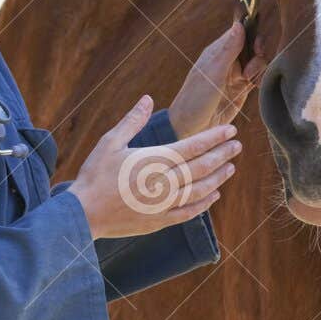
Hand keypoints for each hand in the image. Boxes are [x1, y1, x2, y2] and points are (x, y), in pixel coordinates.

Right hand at [68, 95, 242, 239]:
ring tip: (230, 168)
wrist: (83, 214)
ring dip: (218, 178)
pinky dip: (205, 203)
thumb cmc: (94, 175)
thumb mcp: (110, 142)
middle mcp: (164, 183)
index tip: (231, 130)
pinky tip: (214, 195)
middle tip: (237, 146)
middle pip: (202, 167)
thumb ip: (132, 121)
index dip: (215, 137)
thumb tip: (147, 98)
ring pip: (201, 190)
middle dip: (222, 155)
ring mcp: (164, 204)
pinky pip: (189, 212)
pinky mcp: (160, 221)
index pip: (193, 146)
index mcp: (154, 160)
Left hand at [167, 21, 267, 139]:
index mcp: (218, 51)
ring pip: (257, 61)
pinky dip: (260, 79)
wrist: (191, 128)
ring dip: (259, 68)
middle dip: (258, 53)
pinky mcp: (242, 88)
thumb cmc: (195, 98)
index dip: (252, 35)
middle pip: (252, 46)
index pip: (240, 32)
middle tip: (254, 66)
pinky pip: (258, 77)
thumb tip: (239, 25)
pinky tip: (255, 86)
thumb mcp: (213, 73)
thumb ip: (228, 50)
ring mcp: (236, 74)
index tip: (257, 47)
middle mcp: (228, 60)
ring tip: (249, 80)